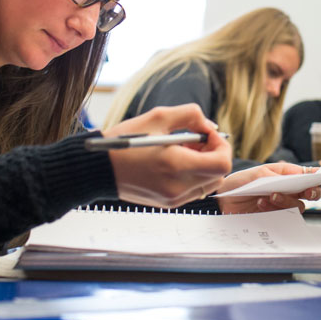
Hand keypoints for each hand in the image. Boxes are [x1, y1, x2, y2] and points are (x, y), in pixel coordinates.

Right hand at [107, 104, 232, 207]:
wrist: (98, 169)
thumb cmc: (124, 141)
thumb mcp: (158, 117)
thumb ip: (191, 115)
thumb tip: (210, 126)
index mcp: (177, 166)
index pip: (222, 163)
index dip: (222, 146)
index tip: (208, 135)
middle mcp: (178, 187)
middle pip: (218, 175)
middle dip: (214, 155)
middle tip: (197, 141)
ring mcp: (173, 199)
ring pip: (208, 183)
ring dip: (204, 166)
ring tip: (183, 151)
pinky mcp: (167, 203)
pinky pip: (193, 190)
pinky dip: (192, 175)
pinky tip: (174, 162)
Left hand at [214, 162, 320, 213]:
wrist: (223, 201)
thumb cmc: (240, 183)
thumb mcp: (257, 174)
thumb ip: (278, 175)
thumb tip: (297, 175)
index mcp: (287, 176)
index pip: (308, 175)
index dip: (318, 176)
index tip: (320, 177)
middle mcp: (289, 191)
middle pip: (312, 193)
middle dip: (311, 192)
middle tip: (304, 191)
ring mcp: (284, 205)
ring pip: (298, 206)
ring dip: (286, 200)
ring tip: (270, 196)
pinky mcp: (276, 218)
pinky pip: (285, 218)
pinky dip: (275, 210)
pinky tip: (262, 204)